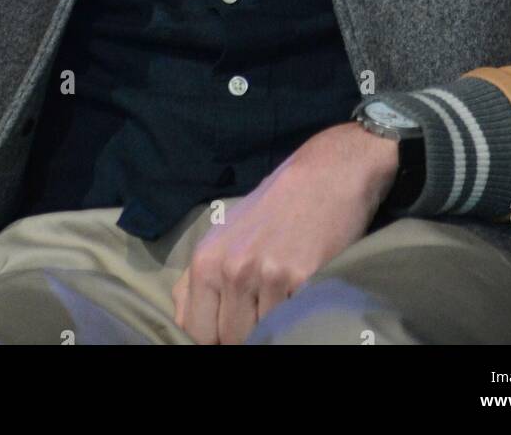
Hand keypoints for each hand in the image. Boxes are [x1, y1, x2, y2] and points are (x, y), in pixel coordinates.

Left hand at [170, 123, 399, 344]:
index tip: (231, 330)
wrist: (328, 172)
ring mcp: (267, 275)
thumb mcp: (225, 234)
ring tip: (286, 294)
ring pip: (264, 335)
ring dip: (275, 323)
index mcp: (206, 260)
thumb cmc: (275, 204)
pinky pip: (294, 321)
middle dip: (246, 332)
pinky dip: (299, 313)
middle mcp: (232, 269)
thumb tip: (182, 321)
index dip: (214, 338)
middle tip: (263, 307)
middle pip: (230, 338)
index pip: (196, 331)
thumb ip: (199, 279)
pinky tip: (304, 289)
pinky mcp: (302, 278)